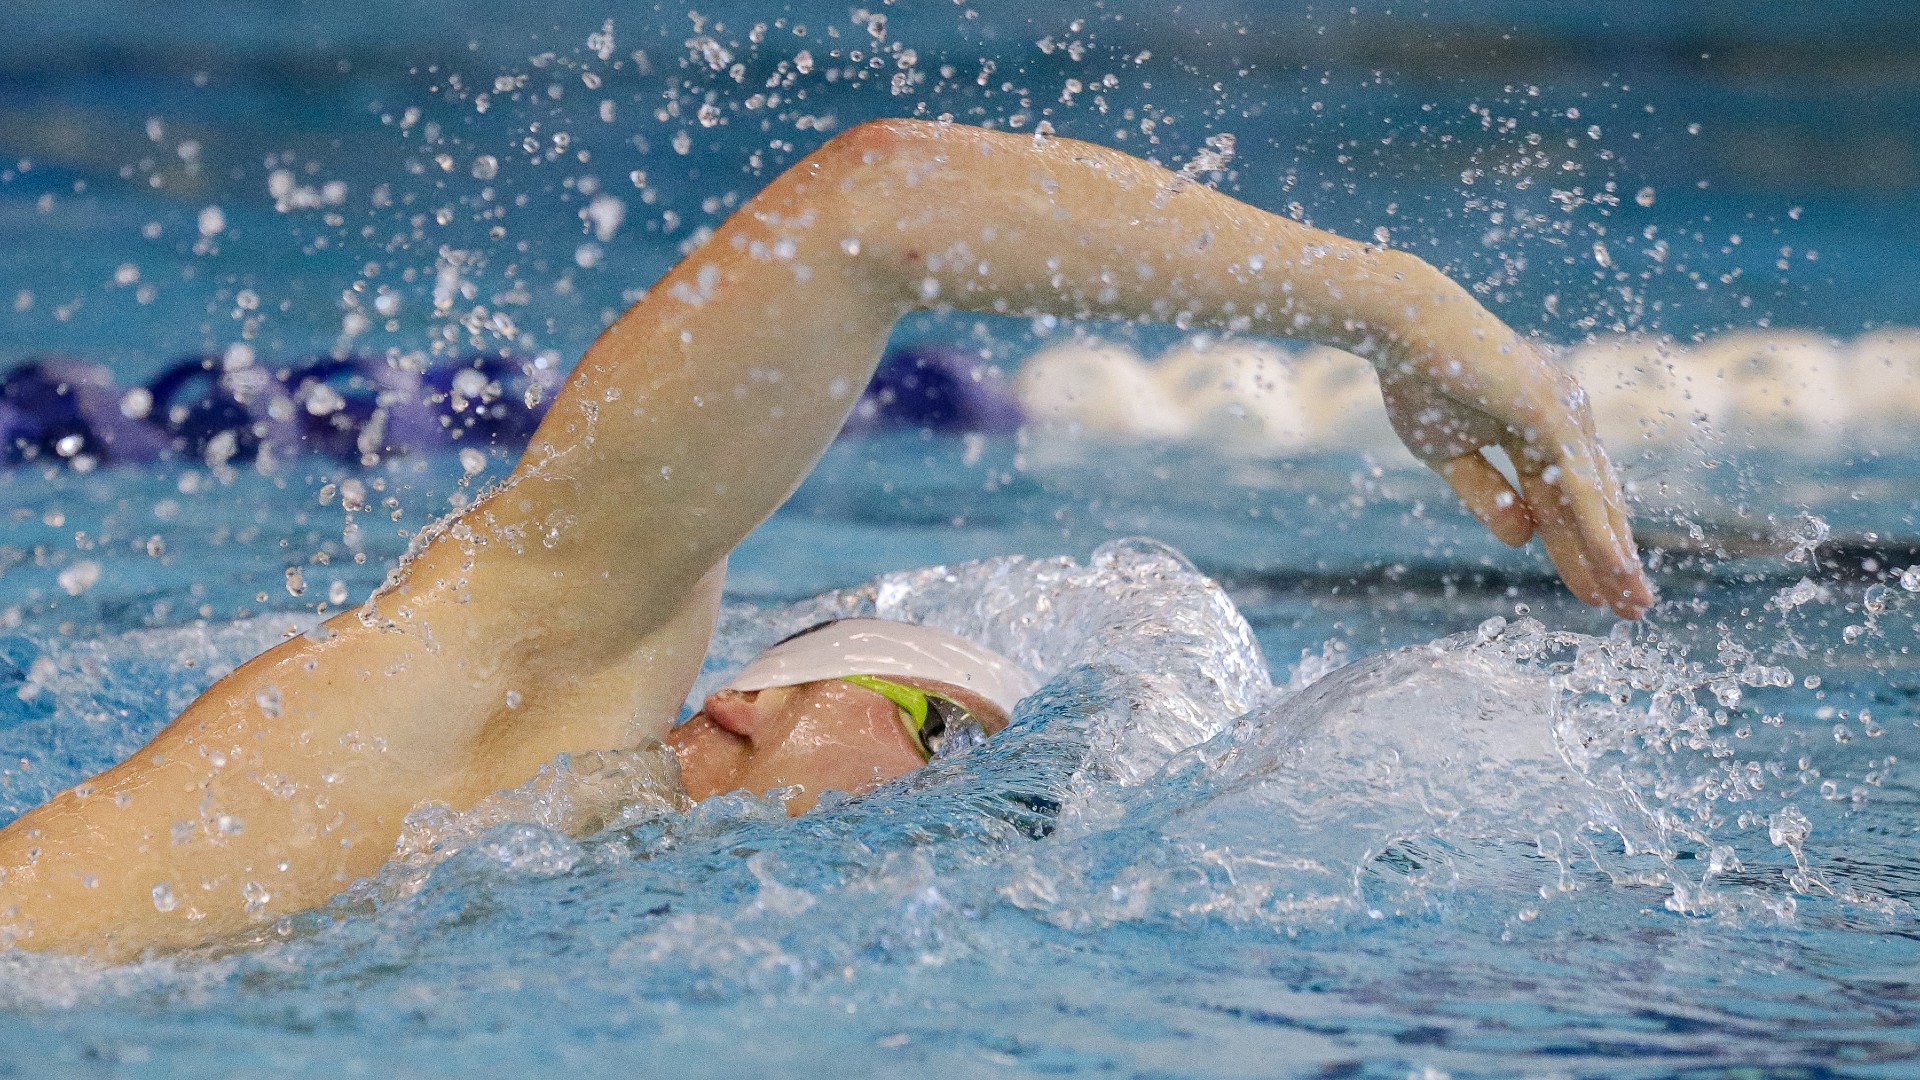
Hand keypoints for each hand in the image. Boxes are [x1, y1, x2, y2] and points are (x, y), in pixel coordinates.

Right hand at [1378, 346, 1654, 617]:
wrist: (1404, 329)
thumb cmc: (1419, 380)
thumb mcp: (1449, 456)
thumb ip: (1488, 496)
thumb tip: (1523, 541)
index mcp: (1539, 430)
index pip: (1566, 504)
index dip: (1580, 551)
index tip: (1594, 595)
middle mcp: (1564, 423)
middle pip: (1595, 506)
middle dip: (1612, 561)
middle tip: (1632, 610)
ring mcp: (1564, 416)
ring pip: (1597, 501)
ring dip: (1616, 555)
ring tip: (1631, 602)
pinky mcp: (1553, 414)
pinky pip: (1580, 484)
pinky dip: (1599, 527)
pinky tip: (1615, 562)